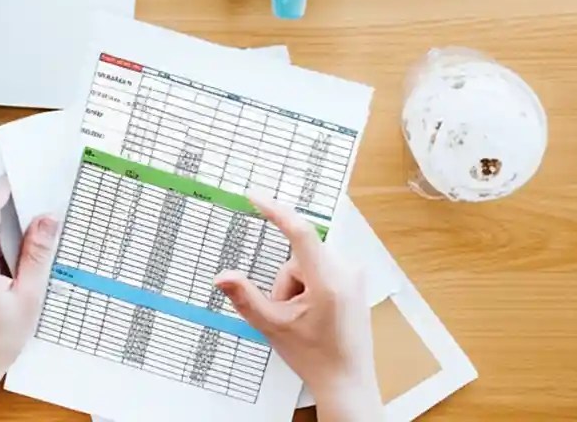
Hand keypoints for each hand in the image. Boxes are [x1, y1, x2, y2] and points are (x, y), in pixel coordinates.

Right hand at [214, 195, 383, 421]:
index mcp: (328, 282)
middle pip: (297, 256)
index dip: (275, 211)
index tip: (255, 197)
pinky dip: (308, 285)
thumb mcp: (272, 326)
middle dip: (284, 282)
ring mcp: (354, 275)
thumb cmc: (314, 357)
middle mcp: (346, 272)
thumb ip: (244, 297)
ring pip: (306, 263)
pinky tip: (314, 313)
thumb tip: (221, 277)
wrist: (347, 380)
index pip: (300, 233)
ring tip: (303, 317)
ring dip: (295, 286)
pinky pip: (319, 268)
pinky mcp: (355, 279)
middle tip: (288, 313)